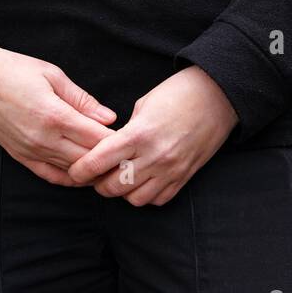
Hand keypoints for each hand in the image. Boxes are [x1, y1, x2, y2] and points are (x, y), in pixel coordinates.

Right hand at [0, 42, 117, 184]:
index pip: (97, 139)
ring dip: (92, 169)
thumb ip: (82, 100)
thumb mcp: (52, 75)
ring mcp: (30, 151)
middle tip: (128, 154)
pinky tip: (83, 174)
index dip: (118, 142)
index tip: (133, 138)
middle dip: (109, 158)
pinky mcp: (20, 157)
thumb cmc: (14, 69)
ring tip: (110, 164)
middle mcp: (43, 139)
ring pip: (71, 171)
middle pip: (87, 159)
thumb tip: (110, 118)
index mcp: (54, 115)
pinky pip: (50, 176)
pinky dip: (70, 178)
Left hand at [66, 66, 238, 206]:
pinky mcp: (184, 177)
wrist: (217, 95)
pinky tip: (142, 180)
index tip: (74, 171)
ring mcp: (171, 170)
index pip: (100, 161)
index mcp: (139, 133)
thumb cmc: (178, 93)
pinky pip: (158, 200)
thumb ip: (126, 131)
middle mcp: (154, 156)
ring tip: (121, 177)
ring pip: (134, 199)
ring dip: (123, 191)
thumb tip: (111, 149)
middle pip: (114, 186)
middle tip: (96, 174)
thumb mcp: (144, 105)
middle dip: (99, 183)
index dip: (81, 170)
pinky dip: (145, 195)